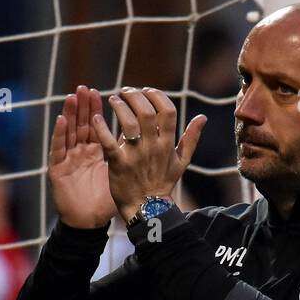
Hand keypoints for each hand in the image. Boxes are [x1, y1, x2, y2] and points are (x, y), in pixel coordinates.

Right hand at [50, 86, 118, 228]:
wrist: (87, 223)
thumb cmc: (103, 202)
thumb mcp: (118, 175)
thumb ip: (127, 157)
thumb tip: (144, 139)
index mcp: (94, 153)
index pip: (96, 127)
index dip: (97, 110)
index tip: (103, 93)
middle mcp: (80, 153)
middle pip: (81, 125)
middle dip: (84, 106)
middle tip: (87, 88)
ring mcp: (68, 160)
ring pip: (69, 132)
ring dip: (70, 113)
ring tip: (73, 96)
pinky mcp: (58, 170)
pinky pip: (58, 149)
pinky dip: (60, 134)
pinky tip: (61, 119)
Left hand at [92, 87, 206, 222]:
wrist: (148, 208)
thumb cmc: (163, 181)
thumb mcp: (182, 161)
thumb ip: (191, 138)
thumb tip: (203, 118)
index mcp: (168, 144)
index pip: (168, 111)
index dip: (157, 96)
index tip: (147, 91)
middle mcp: (153, 147)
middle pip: (146, 111)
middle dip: (135, 95)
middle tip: (126, 92)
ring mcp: (136, 155)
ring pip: (128, 122)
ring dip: (119, 106)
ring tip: (113, 100)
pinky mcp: (118, 163)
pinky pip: (108, 142)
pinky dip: (101, 128)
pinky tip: (96, 118)